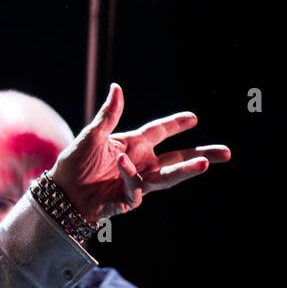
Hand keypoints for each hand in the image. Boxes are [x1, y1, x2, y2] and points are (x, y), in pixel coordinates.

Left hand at [48, 83, 230, 223]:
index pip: (160, 131)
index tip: (194, 117)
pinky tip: (124, 165)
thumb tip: (117, 87)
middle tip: (226, 153)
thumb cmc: (74, 162)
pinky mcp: (129, 200)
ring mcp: (137, 182)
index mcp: (133, 143)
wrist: (61, 193)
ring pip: (168, 176)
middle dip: (201, 155)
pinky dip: (131, 176)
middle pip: (177, 158)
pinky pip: (136, 188)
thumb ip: (109, 115)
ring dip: (186, 170)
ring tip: (203, 164)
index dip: (176, 124)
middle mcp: (141, 163)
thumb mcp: (91, 135)